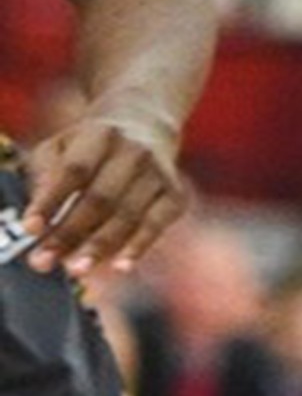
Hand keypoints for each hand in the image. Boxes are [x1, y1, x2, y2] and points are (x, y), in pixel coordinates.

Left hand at [24, 107, 187, 276]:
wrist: (147, 126)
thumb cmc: (92, 145)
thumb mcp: (62, 145)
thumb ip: (46, 176)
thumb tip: (41, 221)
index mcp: (101, 134)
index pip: (74, 169)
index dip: (52, 200)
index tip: (31, 229)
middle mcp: (135, 151)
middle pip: (101, 197)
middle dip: (71, 232)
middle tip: (45, 260)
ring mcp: (159, 172)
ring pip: (128, 214)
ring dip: (100, 245)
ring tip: (76, 269)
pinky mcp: (176, 194)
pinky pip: (158, 224)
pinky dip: (139, 245)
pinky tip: (120, 265)